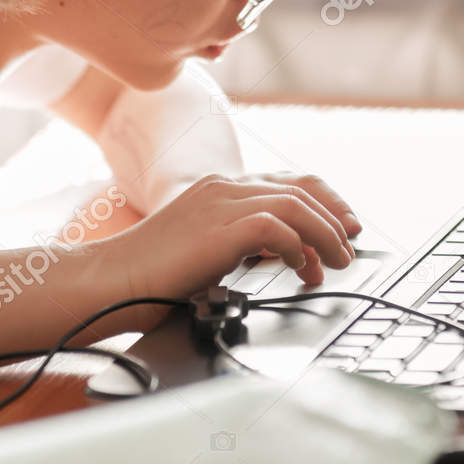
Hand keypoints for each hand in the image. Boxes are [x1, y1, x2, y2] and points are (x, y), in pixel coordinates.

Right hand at [108, 171, 362, 297]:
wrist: (111, 281)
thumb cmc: (151, 276)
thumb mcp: (207, 251)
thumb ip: (243, 245)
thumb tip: (290, 257)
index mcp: (220, 188)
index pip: (287, 182)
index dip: (324, 201)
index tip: (345, 225)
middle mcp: (224, 187)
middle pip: (300, 188)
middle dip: (335, 216)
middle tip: (352, 244)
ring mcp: (221, 204)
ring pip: (296, 205)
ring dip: (326, 235)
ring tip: (337, 263)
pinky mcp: (220, 229)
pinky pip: (277, 228)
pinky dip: (298, 248)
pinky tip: (301, 269)